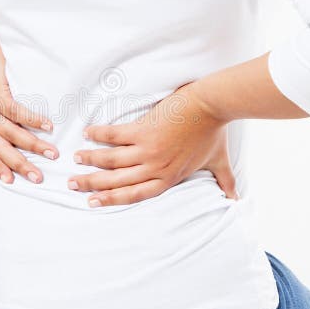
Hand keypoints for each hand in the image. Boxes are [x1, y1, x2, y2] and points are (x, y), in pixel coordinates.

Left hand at [0, 36, 57, 183]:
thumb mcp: (4, 107)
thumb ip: (16, 122)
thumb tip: (41, 135)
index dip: (0, 169)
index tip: (12, 183)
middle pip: (3, 151)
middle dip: (20, 166)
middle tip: (39, 178)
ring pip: (12, 134)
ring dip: (32, 146)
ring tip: (52, 153)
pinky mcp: (0, 96)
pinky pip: (17, 112)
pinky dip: (33, 120)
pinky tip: (48, 126)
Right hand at [68, 82, 237, 206]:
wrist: (211, 106)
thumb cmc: (214, 133)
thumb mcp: (219, 162)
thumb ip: (225, 181)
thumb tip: (236, 199)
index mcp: (168, 177)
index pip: (134, 194)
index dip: (112, 199)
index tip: (94, 202)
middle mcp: (155, 167)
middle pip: (117, 181)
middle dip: (93, 184)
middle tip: (73, 185)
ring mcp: (147, 150)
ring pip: (112, 160)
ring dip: (91, 160)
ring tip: (74, 160)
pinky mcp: (143, 130)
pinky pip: (115, 135)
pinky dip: (99, 135)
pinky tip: (86, 133)